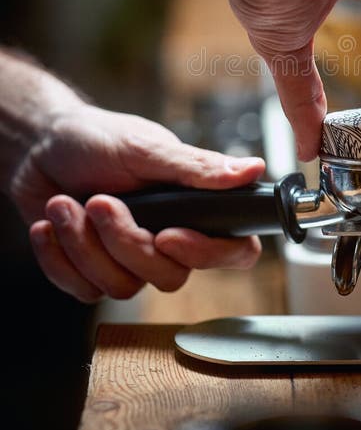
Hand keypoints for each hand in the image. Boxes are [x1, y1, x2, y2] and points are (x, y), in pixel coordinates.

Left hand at [10, 104, 263, 302]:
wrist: (37, 147)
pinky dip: (58, 256)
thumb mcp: (144, 147)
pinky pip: (83, 290)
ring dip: (83, 243)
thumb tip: (253, 169)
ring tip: (63, 204)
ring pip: (122, 287)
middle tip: (99, 201)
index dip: (209, 254)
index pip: (234, 250)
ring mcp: (129, 260)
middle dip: (125, 241)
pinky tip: (47, 225)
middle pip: (169, 276)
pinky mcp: (92, 273)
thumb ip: (195, 167)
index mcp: (193, 207)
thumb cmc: (94, 139)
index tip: (168, 235)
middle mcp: (167, 238)